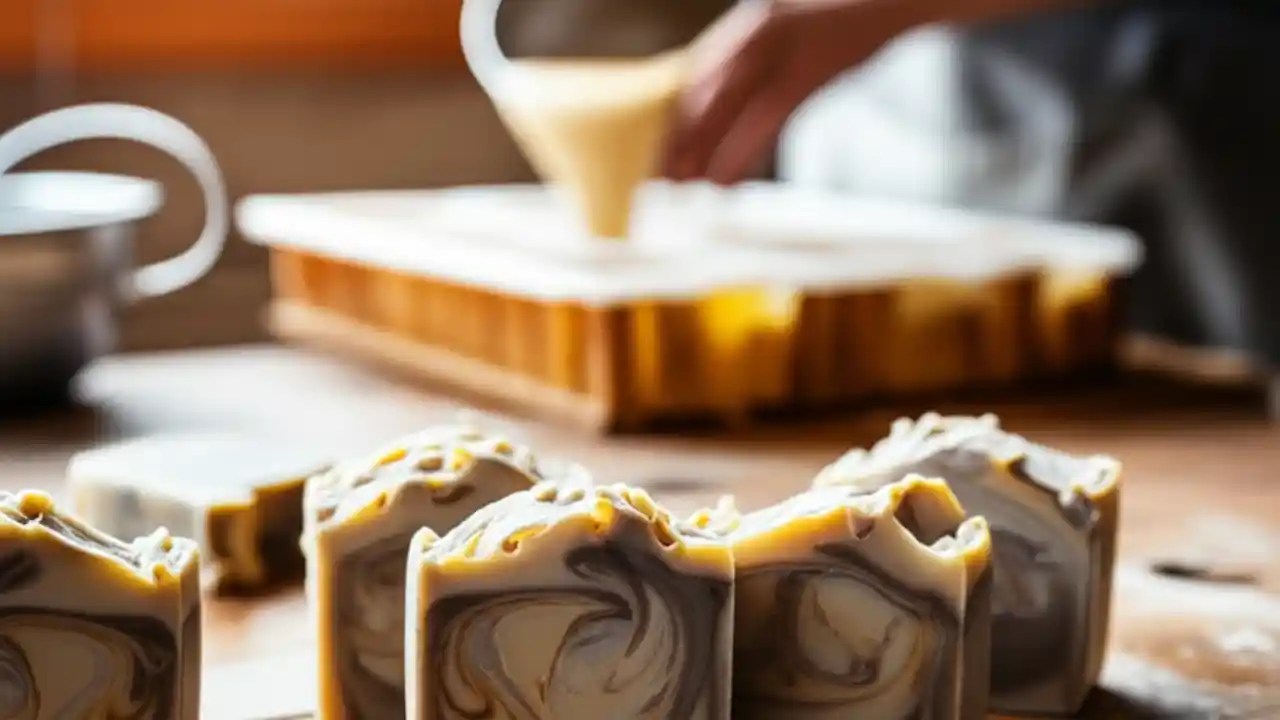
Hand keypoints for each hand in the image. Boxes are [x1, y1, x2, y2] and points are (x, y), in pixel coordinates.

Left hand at [664, 0, 910, 184]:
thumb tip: (739, 102)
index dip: (674, 115)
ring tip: (679, 188)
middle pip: (700, 92)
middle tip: (656, 178)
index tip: (657, 147)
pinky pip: (761, 121)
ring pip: (723, 108)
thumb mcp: (802, 36)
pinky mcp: (806, 72)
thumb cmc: (856, 20)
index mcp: (751, 22)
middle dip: (675, 139)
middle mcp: (755, 29)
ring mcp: (779, 47)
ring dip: (697, 152)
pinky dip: (736, 154)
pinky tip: (721, 183)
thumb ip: (768, 61)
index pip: (697, 74)